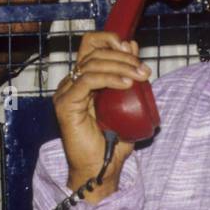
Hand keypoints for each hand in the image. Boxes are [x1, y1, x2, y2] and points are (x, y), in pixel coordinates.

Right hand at [53, 32, 150, 201]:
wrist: (101, 170)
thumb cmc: (113, 141)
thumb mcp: (128, 101)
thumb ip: (129, 75)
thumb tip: (133, 45)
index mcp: (83, 79)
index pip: (90, 45)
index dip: (109, 39)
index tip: (132, 47)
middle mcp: (71, 83)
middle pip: (94, 53)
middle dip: (122, 56)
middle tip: (143, 70)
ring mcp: (66, 93)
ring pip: (91, 64)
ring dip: (120, 66)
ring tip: (140, 76)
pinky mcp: (65, 104)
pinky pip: (87, 81)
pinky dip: (109, 78)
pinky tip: (126, 84)